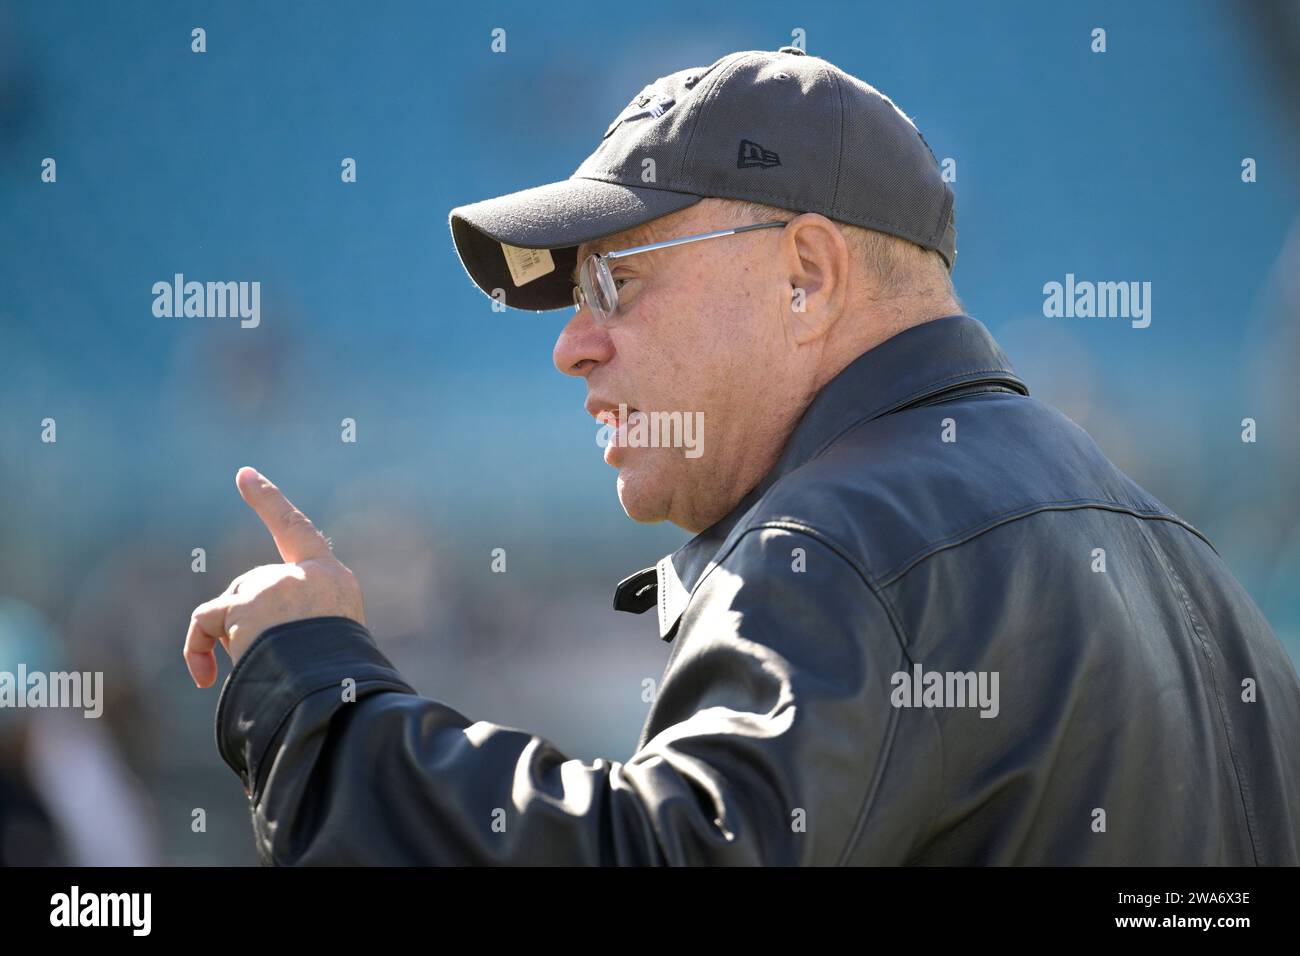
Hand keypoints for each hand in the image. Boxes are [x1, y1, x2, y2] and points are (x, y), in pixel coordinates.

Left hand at [184, 467, 364, 687]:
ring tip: (260, 669)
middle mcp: (303, 575)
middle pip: (252, 588)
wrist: (334, 686)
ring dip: (235, 640)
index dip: (270, 501)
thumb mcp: (329, 643)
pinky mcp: (244, 605)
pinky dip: (199, 650)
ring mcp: (272, 586)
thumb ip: (297, 625)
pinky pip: (205, 624)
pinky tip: (206, 678)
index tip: (244, 473)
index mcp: (333, 580)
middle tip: (269, 660)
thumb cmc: (337, 678)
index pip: (297, 531)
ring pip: (231, 609)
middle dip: (247, 623)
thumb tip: (238, 639)